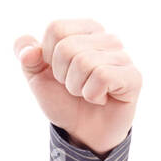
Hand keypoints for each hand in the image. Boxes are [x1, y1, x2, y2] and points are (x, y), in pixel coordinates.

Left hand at [14, 20, 140, 156]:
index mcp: (85, 30)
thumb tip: (27, 51)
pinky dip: (93, 95)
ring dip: (76, 88)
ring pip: (84, 63)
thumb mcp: (38, 80)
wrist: (83, 132)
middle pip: (66, 48)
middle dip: (62, 76)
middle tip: (73, 87)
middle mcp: (107, 38)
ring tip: (86, 94)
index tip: (58, 73)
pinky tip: (101, 99)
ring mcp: (122, 56)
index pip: (55, 29)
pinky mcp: (133, 76)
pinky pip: (102, 77)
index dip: (48, 58)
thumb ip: (28, 59)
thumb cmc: (64, 101)